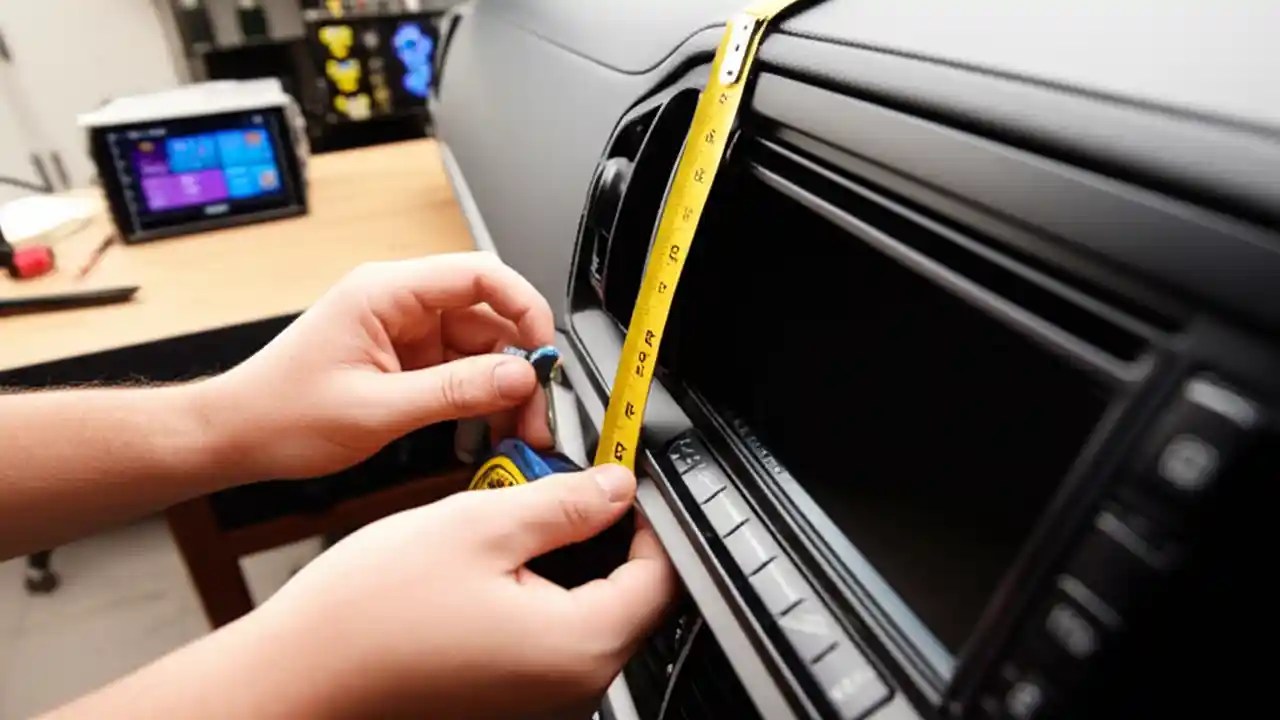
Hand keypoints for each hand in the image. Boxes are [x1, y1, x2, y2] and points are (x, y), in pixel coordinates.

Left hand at [196, 251, 555, 480]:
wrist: (236, 436)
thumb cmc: (281, 414)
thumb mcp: (376, 409)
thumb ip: (454, 392)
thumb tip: (517, 377)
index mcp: (386, 292)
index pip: (479, 274)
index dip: (524, 306)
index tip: (545, 349)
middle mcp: (399, 304)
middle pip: (487, 317)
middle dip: (519, 364)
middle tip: (536, 410)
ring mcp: (403, 332)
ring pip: (479, 348)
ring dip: (502, 388)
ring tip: (515, 430)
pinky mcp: (404, 360)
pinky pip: (459, 371)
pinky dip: (478, 400)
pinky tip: (484, 430)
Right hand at [242, 463, 679, 718]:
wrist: (294, 680)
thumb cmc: (368, 616)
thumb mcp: (479, 526)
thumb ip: (565, 504)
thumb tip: (617, 487)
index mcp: (578, 648)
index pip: (661, 577)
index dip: (648, 519)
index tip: (621, 482)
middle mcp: (570, 692)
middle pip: (627, 601)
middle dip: (602, 538)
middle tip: (559, 490)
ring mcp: (538, 706)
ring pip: (585, 620)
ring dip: (567, 567)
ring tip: (517, 523)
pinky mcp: (505, 707)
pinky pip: (547, 647)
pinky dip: (538, 602)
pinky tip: (494, 570)